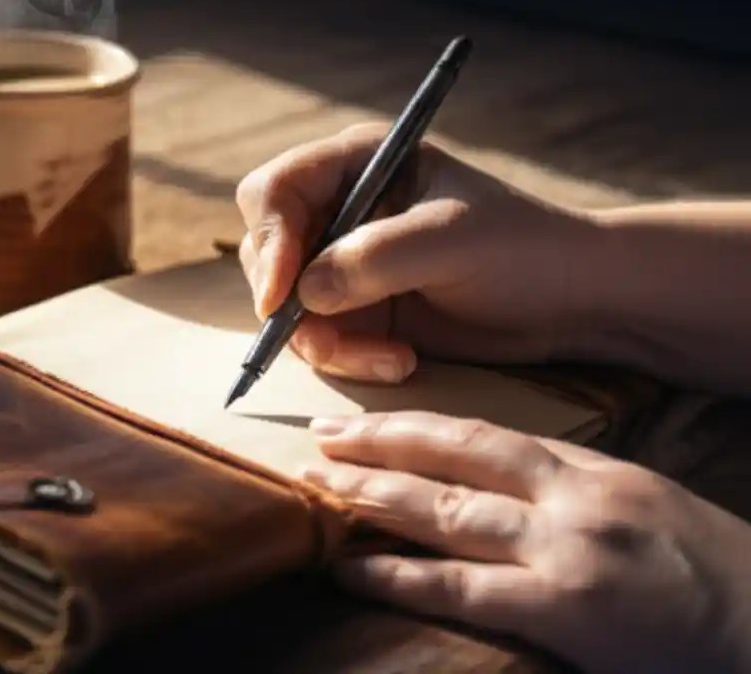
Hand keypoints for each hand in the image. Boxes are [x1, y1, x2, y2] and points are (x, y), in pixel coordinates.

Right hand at [235, 122, 600, 382]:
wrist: (570, 301)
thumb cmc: (523, 247)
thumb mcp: (451, 239)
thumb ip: (374, 257)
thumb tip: (303, 291)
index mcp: (357, 163)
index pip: (273, 192)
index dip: (268, 238)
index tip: (283, 293)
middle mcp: (339, 210)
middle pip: (264, 252)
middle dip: (288, 302)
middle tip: (326, 337)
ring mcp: (342, 264)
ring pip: (285, 308)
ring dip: (327, 342)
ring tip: (389, 357)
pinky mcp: (355, 312)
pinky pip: (318, 342)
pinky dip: (349, 360)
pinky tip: (402, 361)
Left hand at [301, 413, 750, 672]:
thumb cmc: (717, 577)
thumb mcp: (648, 510)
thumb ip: (576, 494)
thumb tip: (502, 489)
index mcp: (595, 472)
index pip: (487, 435)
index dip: (418, 428)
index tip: (366, 425)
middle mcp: (574, 498)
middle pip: (458, 456)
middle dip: (382, 444)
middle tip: (322, 436)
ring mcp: (567, 550)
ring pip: (449, 510)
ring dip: (375, 497)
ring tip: (321, 488)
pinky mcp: (564, 608)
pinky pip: (461, 588)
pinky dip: (398, 576)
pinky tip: (351, 569)